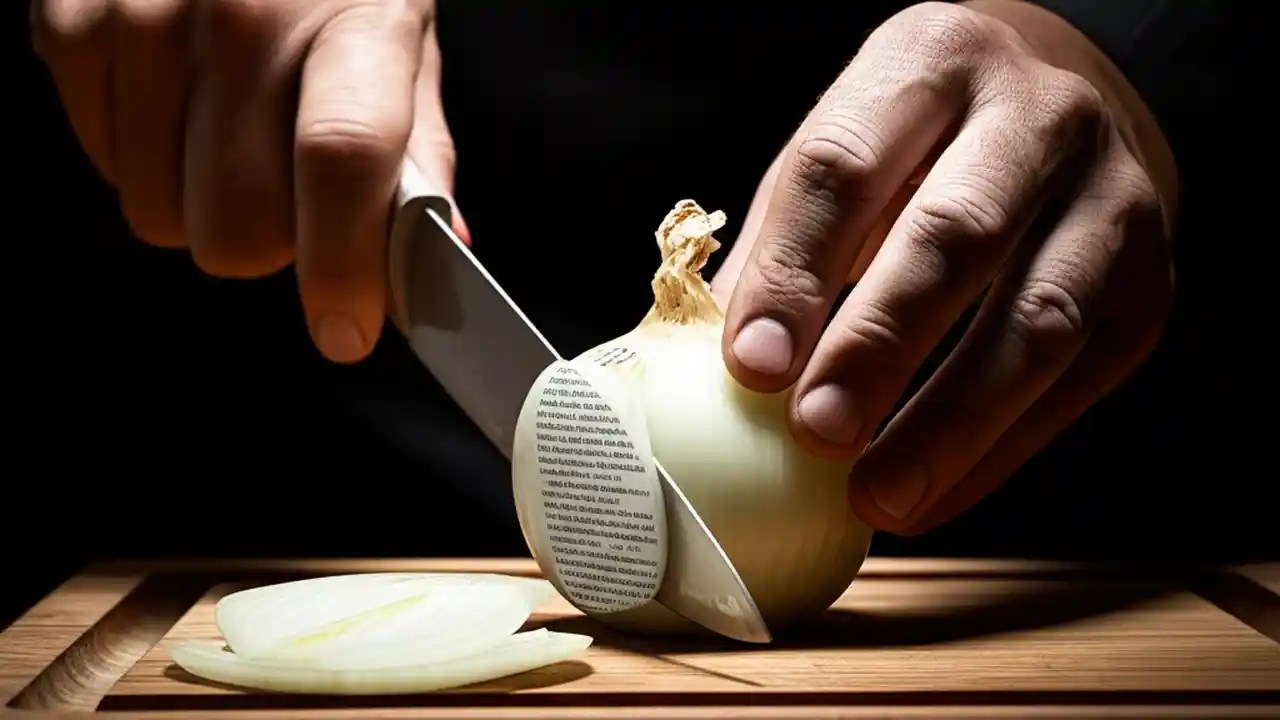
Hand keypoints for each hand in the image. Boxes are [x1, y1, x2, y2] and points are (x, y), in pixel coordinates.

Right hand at [31, 0, 465, 363]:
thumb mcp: (403, 37)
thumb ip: (418, 148)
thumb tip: (440, 250)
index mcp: (355, 19)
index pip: (342, 161)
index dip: (341, 268)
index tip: (345, 331)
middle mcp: (244, 14)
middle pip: (239, 226)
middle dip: (270, 245)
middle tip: (286, 196)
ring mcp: (146, 15)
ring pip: (161, 216)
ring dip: (201, 205)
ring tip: (228, 135)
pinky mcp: (69, 18)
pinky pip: (105, 166)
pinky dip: (144, 159)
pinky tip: (176, 102)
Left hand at [712, 1, 1175, 534]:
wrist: (1064, 115)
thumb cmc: (923, 144)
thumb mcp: (843, 151)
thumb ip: (783, 241)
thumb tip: (713, 364)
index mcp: (932, 61)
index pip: (847, 165)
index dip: (795, 271)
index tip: (750, 366)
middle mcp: (1038, 115)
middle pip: (956, 234)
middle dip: (880, 344)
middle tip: (816, 432)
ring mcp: (1113, 199)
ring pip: (1036, 319)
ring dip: (950, 422)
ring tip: (876, 494)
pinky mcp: (1149, 286)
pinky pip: (1076, 381)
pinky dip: (998, 451)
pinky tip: (933, 497)